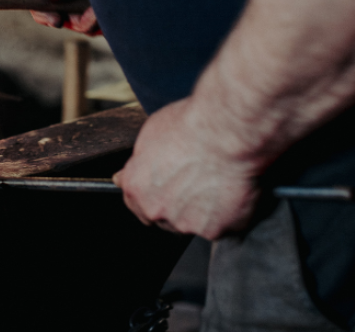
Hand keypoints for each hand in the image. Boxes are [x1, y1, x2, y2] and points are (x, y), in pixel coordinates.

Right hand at [28, 0, 100, 34]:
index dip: (38, 5)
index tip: (53, 19)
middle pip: (53, 5)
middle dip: (66, 17)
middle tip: (79, 22)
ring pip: (74, 16)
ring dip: (86, 20)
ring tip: (101, 14)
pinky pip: (93, 19)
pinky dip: (99, 21)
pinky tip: (108, 14)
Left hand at [113, 98, 259, 239]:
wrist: (225, 131)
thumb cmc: (190, 125)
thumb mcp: (149, 134)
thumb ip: (137, 165)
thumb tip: (123, 176)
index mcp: (136, 188)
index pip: (137, 205)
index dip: (154, 195)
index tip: (166, 188)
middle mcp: (156, 210)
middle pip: (165, 217)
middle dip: (178, 204)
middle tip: (196, 179)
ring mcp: (185, 223)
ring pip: (194, 222)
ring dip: (203, 209)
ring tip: (216, 180)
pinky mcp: (215, 230)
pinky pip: (222, 225)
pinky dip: (228, 213)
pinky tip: (231, 190)